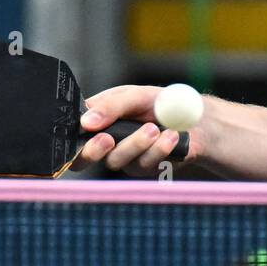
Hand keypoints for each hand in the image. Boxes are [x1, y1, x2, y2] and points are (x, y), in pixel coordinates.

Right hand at [73, 85, 194, 176]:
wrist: (196, 118)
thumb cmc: (161, 103)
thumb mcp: (136, 96)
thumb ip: (112, 106)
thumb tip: (86, 122)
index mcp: (97, 120)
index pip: (71, 131)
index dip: (71, 134)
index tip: (87, 127)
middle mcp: (105, 142)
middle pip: (81, 158)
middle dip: (92, 150)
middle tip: (107, 139)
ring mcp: (123, 158)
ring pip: (116, 160)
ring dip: (136, 144)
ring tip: (154, 128)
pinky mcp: (144, 169)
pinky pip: (143, 165)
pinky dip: (158, 150)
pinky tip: (172, 137)